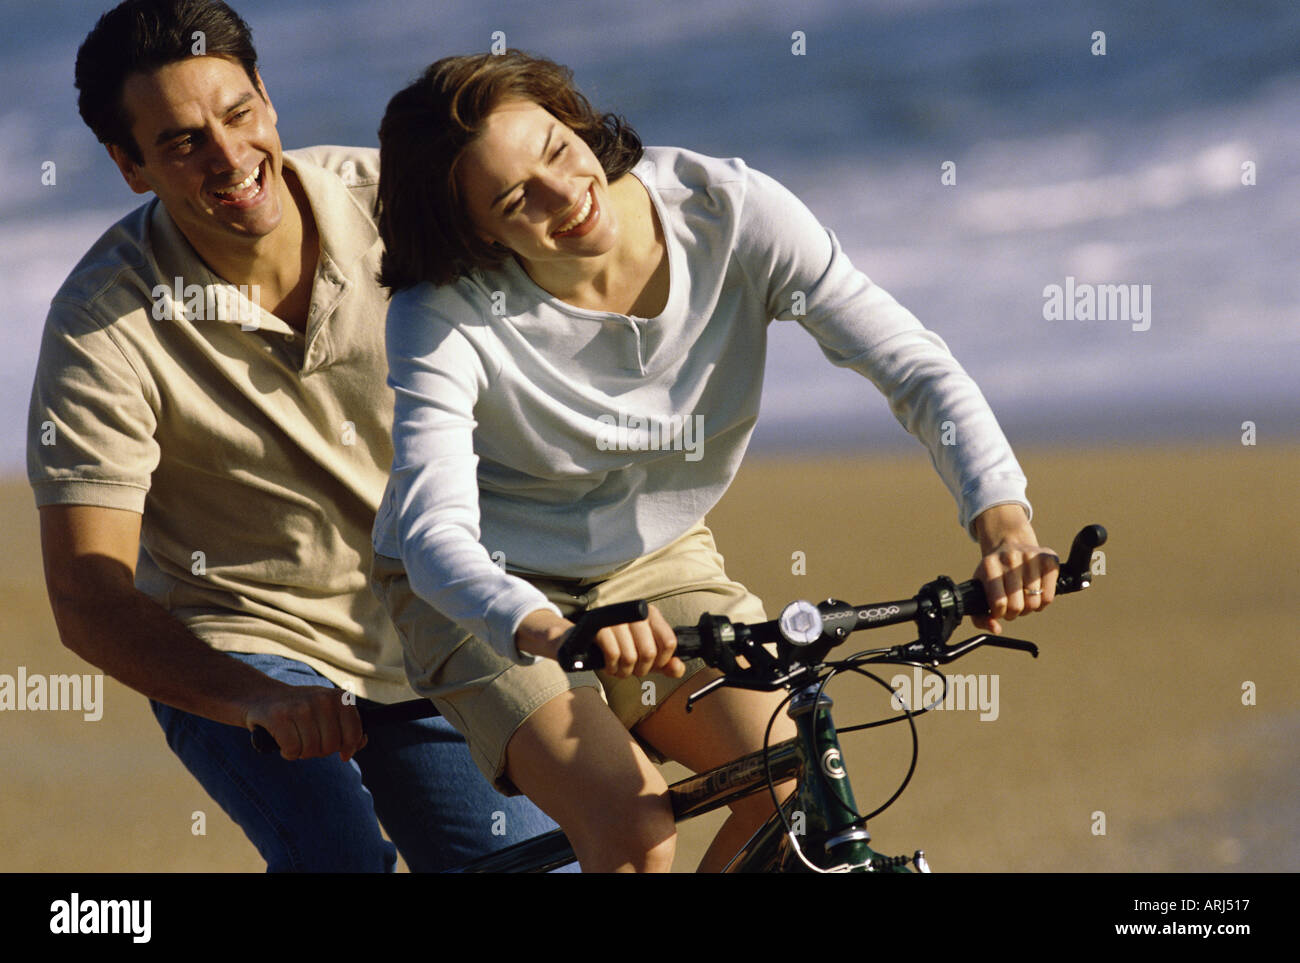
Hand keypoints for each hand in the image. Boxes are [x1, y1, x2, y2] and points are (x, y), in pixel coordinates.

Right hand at [242, 685, 366, 761]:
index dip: (348, 748)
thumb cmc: (301, 710)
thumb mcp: (329, 711)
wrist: (263, 697)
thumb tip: (360, 743)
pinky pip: (292, 750)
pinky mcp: (279, 717)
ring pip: (311, 749)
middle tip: (309, 742)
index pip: (354, 733)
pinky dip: (288, 753)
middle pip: (331, 746)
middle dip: (320, 750)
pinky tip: (283, 743)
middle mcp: (322, 699)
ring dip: (302, 752)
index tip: (342, 752)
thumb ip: (348, 726)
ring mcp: (301, 707)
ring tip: (296, 740)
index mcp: (339, 698)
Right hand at [516, 605, 684, 678]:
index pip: (670, 642)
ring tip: (617, 668)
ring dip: (623, 671)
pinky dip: (611, 666)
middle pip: (649, 652)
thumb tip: (679, 668)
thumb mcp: (643, 656)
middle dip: (640, 670)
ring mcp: (616, 616)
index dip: (662, 661)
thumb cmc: (616, 646)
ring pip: (631, 656)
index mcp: (650, 615)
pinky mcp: (599, 625)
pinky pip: (613, 654)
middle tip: (630, 670)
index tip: (651, 666)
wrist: (579, 641)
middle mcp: (635, 611)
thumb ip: (664, 663)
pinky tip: (608, 665)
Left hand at [970, 504, 1057, 634]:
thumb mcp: (980, 590)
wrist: (1010, 544)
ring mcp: (1031, 556)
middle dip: (1014, 613)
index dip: (999, 614)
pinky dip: (1042, 603)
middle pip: (1017, 606)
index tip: (999, 610)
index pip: (998, 603)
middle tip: (1012, 606)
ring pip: (1034, 603)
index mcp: (989, 565)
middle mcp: (1010, 558)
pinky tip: (1036, 594)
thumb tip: (996, 630)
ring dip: (1029, 608)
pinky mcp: (1049, 559)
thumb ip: (980, 616)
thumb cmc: (994, 574)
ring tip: (1023, 598)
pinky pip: (1049, 597)